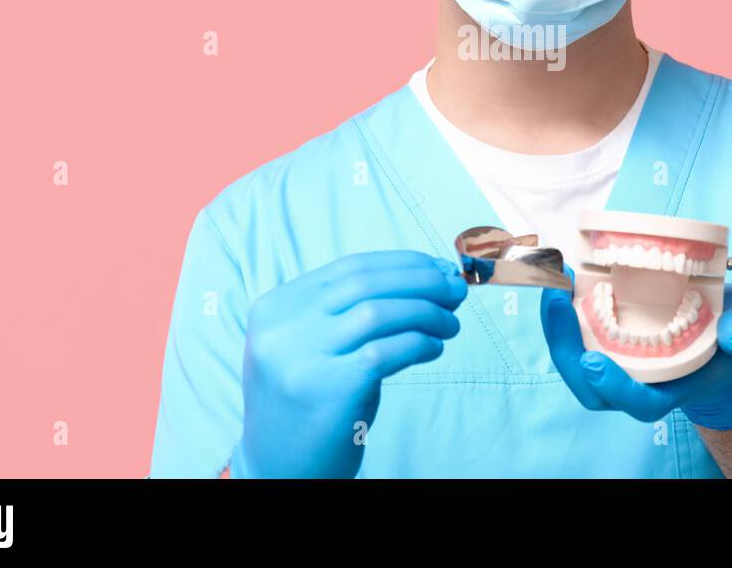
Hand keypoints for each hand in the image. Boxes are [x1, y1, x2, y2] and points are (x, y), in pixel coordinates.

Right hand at [232, 250, 467, 477]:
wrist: (280, 468)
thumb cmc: (310, 402)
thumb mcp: (310, 345)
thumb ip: (348, 310)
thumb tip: (426, 275)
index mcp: (275, 308)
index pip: (350, 267)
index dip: (403, 264)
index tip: (439, 268)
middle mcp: (282, 328)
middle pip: (366, 283)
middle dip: (422, 281)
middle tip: (457, 290)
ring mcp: (302, 358)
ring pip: (379, 312)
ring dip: (428, 312)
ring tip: (451, 324)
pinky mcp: (329, 388)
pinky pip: (388, 350)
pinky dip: (421, 343)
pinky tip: (434, 349)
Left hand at [540, 267, 731, 427]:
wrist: (721, 336)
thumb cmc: (731, 337)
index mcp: (672, 387)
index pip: (640, 403)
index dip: (615, 388)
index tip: (594, 363)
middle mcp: (638, 383)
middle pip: (591, 387)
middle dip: (567, 346)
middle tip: (556, 300)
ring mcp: (618, 364)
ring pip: (575, 362)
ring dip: (556, 327)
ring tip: (553, 284)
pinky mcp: (606, 342)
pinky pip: (576, 337)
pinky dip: (563, 313)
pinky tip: (561, 279)